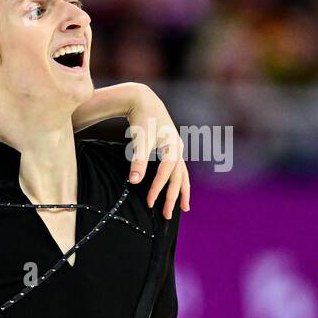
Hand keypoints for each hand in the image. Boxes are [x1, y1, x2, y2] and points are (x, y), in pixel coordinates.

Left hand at [125, 84, 189, 218]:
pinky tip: (177, 190)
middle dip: (173, 197)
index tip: (149, 203)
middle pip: (178, 177)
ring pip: (182, 174)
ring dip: (182, 192)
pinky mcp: (172, 149)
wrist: (144, 101)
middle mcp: (178, 149)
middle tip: (166, 215)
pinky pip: (178, 169)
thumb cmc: (141, 120)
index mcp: (172, 147)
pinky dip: (179, 181)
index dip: (158, 188)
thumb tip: (133, 182)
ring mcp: (177, 149)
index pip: (166, 173)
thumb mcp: (139, 139)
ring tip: (184, 208)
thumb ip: (137, 161)